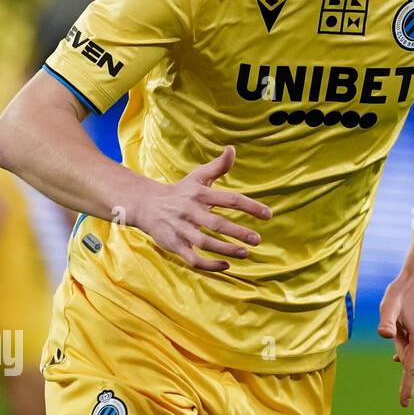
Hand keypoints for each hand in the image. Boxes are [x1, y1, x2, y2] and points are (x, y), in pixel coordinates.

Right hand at [130, 145, 271, 271]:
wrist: (145, 205)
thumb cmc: (180, 191)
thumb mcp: (197, 177)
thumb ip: (218, 166)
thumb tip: (232, 149)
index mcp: (200, 195)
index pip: (229, 199)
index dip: (250, 206)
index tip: (268, 215)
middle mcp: (191, 212)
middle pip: (217, 224)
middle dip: (238, 232)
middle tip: (257, 239)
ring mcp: (182, 229)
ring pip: (205, 243)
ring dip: (226, 249)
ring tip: (246, 253)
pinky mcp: (174, 245)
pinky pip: (193, 258)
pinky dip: (209, 264)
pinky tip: (226, 265)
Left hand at [377, 268, 413, 406]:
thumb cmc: (402, 292)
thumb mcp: (388, 305)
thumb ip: (386, 322)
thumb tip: (385, 336)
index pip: (412, 368)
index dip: (407, 387)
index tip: (404, 403)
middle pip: (412, 359)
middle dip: (402, 350)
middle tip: (398, 327)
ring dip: (410, 346)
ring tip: (407, 323)